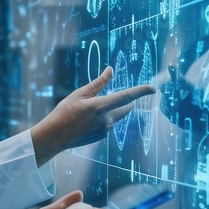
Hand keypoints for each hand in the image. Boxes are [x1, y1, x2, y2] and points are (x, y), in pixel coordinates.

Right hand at [30, 66, 155, 166]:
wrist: (55, 137)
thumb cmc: (64, 113)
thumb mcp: (79, 94)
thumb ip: (98, 83)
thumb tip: (110, 71)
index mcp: (101, 106)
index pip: (126, 97)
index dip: (141, 91)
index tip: (153, 89)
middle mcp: (107, 120)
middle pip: (125, 108)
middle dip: (124, 102)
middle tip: (112, 97)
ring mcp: (105, 130)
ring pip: (116, 116)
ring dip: (110, 111)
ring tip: (88, 111)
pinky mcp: (102, 137)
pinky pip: (108, 125)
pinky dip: (103, 120)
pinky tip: (86, 121)